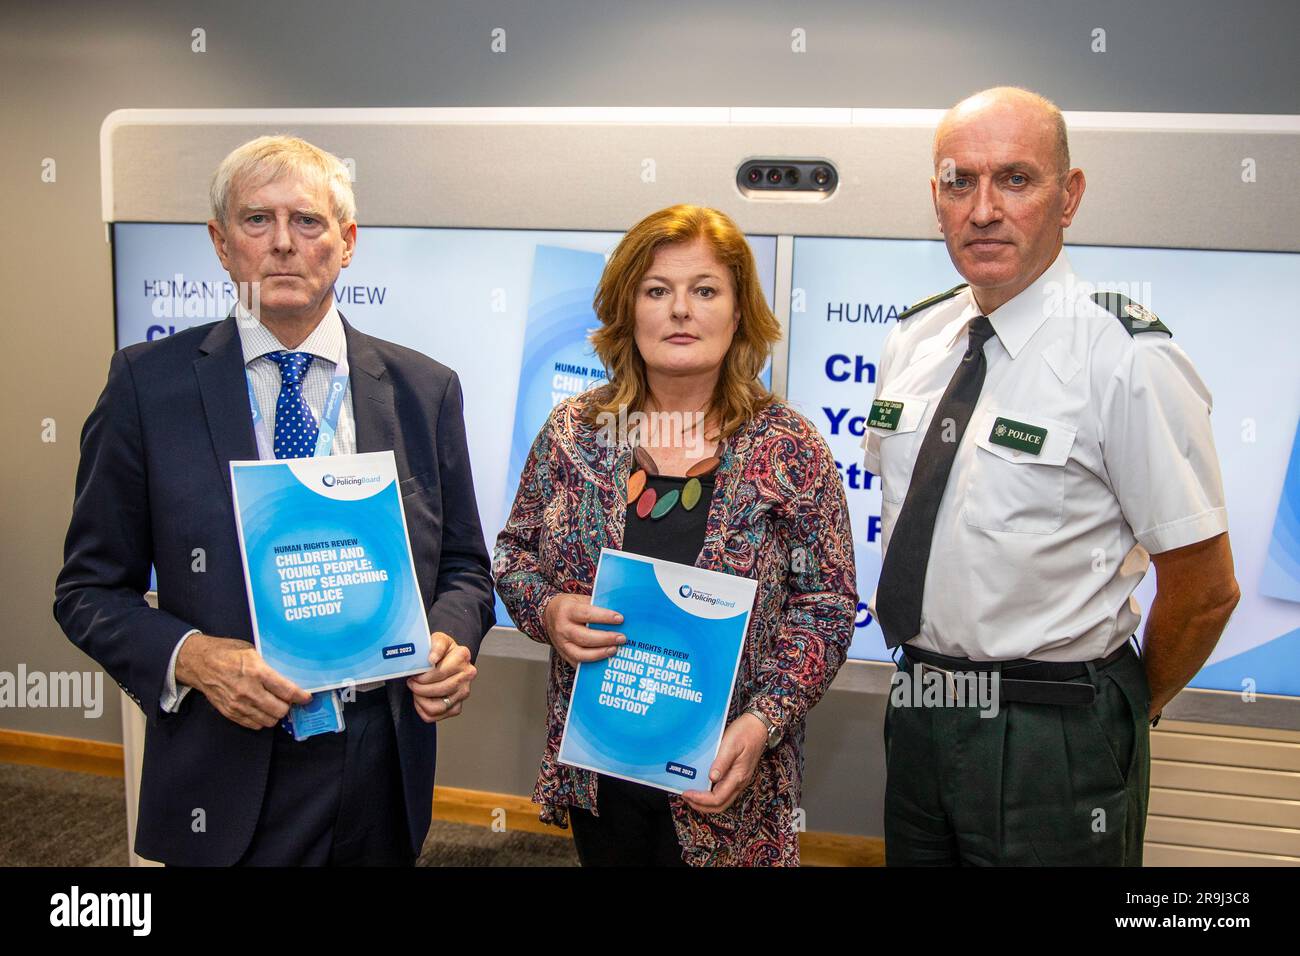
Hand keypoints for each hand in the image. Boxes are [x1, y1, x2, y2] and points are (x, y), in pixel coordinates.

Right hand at [176, 633, 310, 730]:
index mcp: (257, 672)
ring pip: (268, 720)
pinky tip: (261, 709)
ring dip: (275, 714)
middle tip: (288, 700)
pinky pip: (253, 724)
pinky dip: (261, 719)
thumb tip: (289, 674)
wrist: (200, 663)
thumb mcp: (252, 651)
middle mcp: (248, 691)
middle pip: (280, 710)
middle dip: (288, 706)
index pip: (286, 691)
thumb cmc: (227, 653)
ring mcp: (238, 704)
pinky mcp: (230, 712)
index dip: (301, 696)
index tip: (306, 697)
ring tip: (275, 704)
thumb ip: (269, 665)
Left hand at [407, 631, 476, 722]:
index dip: (423, 676)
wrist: (449, 660)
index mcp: (463, 656)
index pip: (440, 672)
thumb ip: (435, 646)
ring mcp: (464, 692)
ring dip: (421, 700)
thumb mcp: (438, 639)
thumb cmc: (441, 651)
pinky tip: (421, 699)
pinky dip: (423, 710)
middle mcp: (467, 675)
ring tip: (416, 692)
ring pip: (438, 707)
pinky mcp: (457, 707)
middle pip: (440, 689)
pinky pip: (436, 716)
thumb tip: (432, 659)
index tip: (414, 674)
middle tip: (412, 683)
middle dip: (420, 688)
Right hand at [542, 593, 624, 667]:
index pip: (587, 614)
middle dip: (605, 638)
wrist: (549, 615)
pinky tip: (605, 659)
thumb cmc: (570, 607)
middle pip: (584, 637)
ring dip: (600, 653)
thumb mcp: (580, 599)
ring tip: (614, 649)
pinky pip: (578, 663)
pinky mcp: (563, 655)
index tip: (620, 619)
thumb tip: (618, 615)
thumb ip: (597, 606)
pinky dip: (593, 663)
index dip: (604, 617)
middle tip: (621, 638)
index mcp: (567, 610)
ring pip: (580, 654)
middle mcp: (562, 628)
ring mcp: (561, 644)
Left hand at [680, 712, 767, 814]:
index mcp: (738, 776)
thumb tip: (711, 778)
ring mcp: (740, 781)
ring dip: (706, 802)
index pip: (717, 798)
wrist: (759, 726)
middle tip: (686, 797)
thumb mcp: (731, 745)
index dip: (700, 799)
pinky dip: (711, 794)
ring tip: (692, 794)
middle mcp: (740, 783)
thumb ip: (721, 762)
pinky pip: (724, 792)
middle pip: (720, 805)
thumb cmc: (745, 733)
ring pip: (723, 801)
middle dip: (701, 806)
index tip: (687, 793)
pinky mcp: (738, 776)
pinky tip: (703, 786)